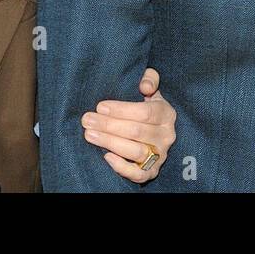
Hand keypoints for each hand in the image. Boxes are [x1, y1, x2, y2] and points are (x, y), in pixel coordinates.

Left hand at [81, 67, 177, 183]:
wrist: (153, 131)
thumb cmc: (146, 106)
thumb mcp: (151, 89)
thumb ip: (150, 79)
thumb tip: (145, 86)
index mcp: (167, 113)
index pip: (146, 112)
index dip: (122, 110)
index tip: (100, 106)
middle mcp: (167, 135)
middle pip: (137, 131)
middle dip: (109, 125)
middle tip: (87, 120)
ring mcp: (160, 155)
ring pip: (136, 151)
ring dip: (110, 143)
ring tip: (90, 134)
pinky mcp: (152, 172)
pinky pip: (139, 174)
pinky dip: (122, 167)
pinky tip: (106, 156)